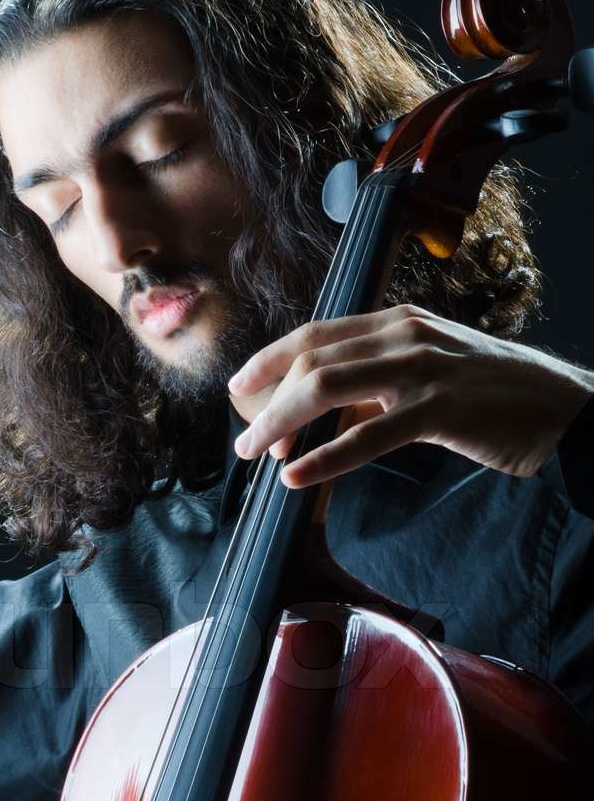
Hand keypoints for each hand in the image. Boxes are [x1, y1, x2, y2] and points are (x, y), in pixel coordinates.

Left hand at [229, 304, 593, 488]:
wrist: (563, 407)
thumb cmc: (493, 395)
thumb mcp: (427, 375)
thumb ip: (374, 389)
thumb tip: (318, 418)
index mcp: (399, 322)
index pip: (314, 333)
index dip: (269, 360)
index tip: (239, 388)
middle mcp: (404, 337)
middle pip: (310, 361)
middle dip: (265, 401)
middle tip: (244, 441)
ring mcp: (422, 371)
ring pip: (326, 389)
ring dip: (280, 425)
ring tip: (258, 456)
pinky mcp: (440, 411)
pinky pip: (366, 436)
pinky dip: (324, 458)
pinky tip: (298, 478)